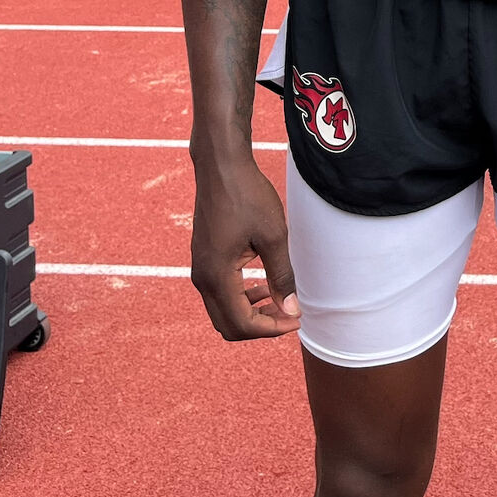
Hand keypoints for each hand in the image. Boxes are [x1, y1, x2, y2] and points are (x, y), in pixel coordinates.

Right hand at [189, 150, 299, 339]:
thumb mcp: (274, 236)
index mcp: (216, 276)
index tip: (296, 319)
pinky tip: (263, 284)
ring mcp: (200, 269)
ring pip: (222, 311)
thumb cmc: (248, 196)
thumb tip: (290, 310)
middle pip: (227, 325)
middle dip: (260, 327)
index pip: (241, 324)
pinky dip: (241, 297)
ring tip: (280, 300)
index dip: (271, 329)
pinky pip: (220, 293)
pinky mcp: (204, 259)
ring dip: (251, 313)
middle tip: (289, 314)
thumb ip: (282, 276)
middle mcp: (202, 278)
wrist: (222, 167)